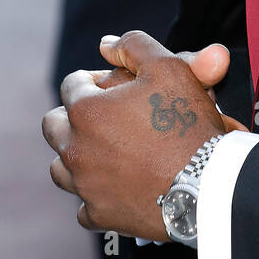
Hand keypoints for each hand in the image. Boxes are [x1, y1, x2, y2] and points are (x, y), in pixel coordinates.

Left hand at [42, 31, 233, 238]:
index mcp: (87, 110)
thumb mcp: (169, 67)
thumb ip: (133, 46)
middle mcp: (76, 148)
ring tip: (105, 153)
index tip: (115, 87)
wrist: (206, 182)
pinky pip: (82, 206)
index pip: (71, 84)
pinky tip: (115, 187)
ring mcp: (84, 185)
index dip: (93, 80)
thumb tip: (105, 43)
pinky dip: (95, 195)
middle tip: (104, 119)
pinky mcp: (98, 215)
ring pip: (60, 168)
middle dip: (72, 118)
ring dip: (77, 157)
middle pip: (53, 126)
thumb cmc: (187, 122)